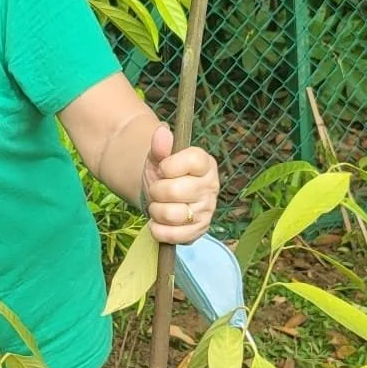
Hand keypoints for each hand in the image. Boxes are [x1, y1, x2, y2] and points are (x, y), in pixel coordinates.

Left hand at [142, 124, 219, 244]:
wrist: (162, 197)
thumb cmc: (163, 174)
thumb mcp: (158, 157)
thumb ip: (160, 145)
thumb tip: (162, 132)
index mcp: (205, 164)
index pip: (192, 160)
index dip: (170, 166)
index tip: (163, 168)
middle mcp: (211, 187)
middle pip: (175, 191)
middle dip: (156, 190)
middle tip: (157, 189)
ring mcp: (206, 211)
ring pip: (171, 214)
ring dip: (155, 210)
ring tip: (158, 205)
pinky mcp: (198, 231)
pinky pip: (173, 235)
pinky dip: (158, 230)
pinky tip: (158, 222)